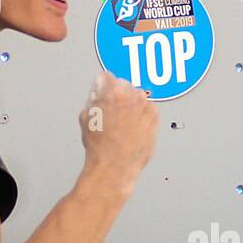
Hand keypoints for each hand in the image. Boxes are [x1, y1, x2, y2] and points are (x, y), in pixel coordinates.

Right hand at [79, 72, 159, 196]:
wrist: (115, 165)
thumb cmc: (100, 146)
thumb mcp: (86, 116)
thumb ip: (93, 96)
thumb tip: (98, 91)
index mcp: (113, 91)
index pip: (106, 77)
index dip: (100, 87)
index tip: (101, 93)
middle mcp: (133, 95)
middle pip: (123, 85)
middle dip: (117, 95)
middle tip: (110, 113)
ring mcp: (146, 106)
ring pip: (137, 97)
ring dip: (130, 105)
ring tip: (121, 123)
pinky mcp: (155, 118)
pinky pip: (147, 109)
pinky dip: (141, 115)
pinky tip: (131, 128)